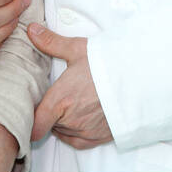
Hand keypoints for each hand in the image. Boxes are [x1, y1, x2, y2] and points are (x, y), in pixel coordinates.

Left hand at [28, 24, 112, 149]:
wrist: (141, 78)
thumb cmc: (110, 64)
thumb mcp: (78, 49)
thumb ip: (51, 42)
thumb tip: (32, 30)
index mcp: (60, 100)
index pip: (34, 125)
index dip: (30, 120)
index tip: (34, 108)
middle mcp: (71, 120)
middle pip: (49, 125)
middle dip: (51, 112)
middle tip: (60, 95)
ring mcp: (86, 131)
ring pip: (63, 132)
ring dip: (63, 122)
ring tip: (74, 102)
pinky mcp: (99, 137)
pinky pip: (77, 141)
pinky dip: (75, 131)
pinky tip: (81, 116)